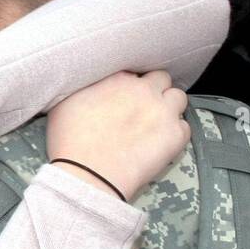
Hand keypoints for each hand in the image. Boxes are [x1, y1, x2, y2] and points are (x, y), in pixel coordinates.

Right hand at [46, 70, 189, 202]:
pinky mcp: (175, 136)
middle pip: (161, 78)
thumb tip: (90, 85)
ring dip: (169, 108)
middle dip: (154, 90)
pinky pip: (185, 127)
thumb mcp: (63, 103)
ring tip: (156, 124)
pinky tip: (161, 144)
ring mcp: (163, 111)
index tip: (124, 98)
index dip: (130, 86)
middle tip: (143, 108)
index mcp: (118, 78)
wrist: (87, 177)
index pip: (133, 72)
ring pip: (178, 98)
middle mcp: (144, 89)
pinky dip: (175, 134)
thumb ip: (83, 87)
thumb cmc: (70, 143)